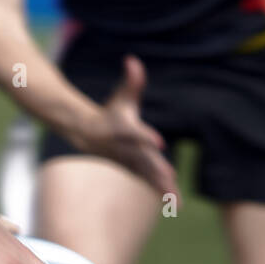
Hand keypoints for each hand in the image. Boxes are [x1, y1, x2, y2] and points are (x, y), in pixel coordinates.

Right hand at [72, 56, 175, 196]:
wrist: (88, 134)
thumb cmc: (111, 112)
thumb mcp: (121, 96)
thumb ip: (132, 81)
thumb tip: (133, 60)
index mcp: (124, 130)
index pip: (136, 133)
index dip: (146, 137)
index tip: (160, 143)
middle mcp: (126, 148)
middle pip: (143, 159)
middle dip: (156, 169)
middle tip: (170, 177)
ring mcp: (128, 161)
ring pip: (147, 175)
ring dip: (161, 186)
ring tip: (176, 199)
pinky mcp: (133, 169)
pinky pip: (148, 182)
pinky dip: (161, 192)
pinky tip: (176, 203)